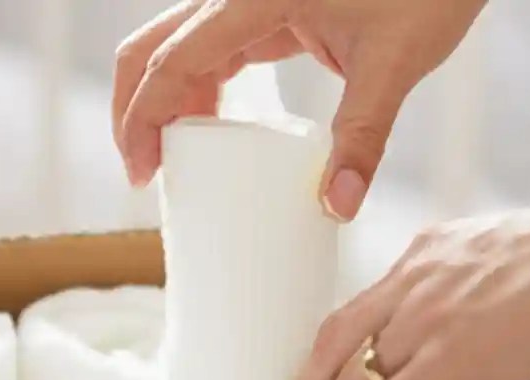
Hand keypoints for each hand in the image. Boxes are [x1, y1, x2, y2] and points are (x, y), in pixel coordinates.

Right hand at [113, 0, 486, 219]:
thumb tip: (338, 208)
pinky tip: (209, 128)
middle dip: (133, 112)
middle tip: (143, 172)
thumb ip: (363, 136)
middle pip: (148, 50)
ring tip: (172, 162)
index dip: (144, 120)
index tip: (143, 174)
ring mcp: (244, 1)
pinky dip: (195, 91)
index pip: (172, 62)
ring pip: (171, 49)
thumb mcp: (396, 62)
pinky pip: (207, 50)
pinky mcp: (262, 10)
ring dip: (160, 103)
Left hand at [295, 192, 529, 379]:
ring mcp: (428, 320)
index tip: (328, 379)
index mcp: (432, 252)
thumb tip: (461, 350)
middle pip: (335, 340)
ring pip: (351, 378)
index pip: (364, 307)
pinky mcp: (449, 358)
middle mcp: (417, 280)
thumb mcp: (507, 264)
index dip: (338, 350)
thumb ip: (467, 297)